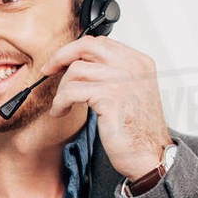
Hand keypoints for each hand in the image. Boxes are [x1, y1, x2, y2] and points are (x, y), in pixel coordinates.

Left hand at [41, 36, 172, 181]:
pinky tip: (60, 111)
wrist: (149, 154)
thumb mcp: (130, 92)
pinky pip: (71, 91)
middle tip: (48, 71)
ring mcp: (122, 80)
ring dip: (61, 89)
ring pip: (75, 70)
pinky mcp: (110, 97)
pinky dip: (60, 102)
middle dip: (60, 57)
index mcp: (139, 62)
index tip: (60, 61)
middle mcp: (133, 66)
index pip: (100, 43)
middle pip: (86, 46)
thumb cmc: (137, 129)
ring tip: (61, 105)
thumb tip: (79, 64)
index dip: (74, 50)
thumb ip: (112, 74)